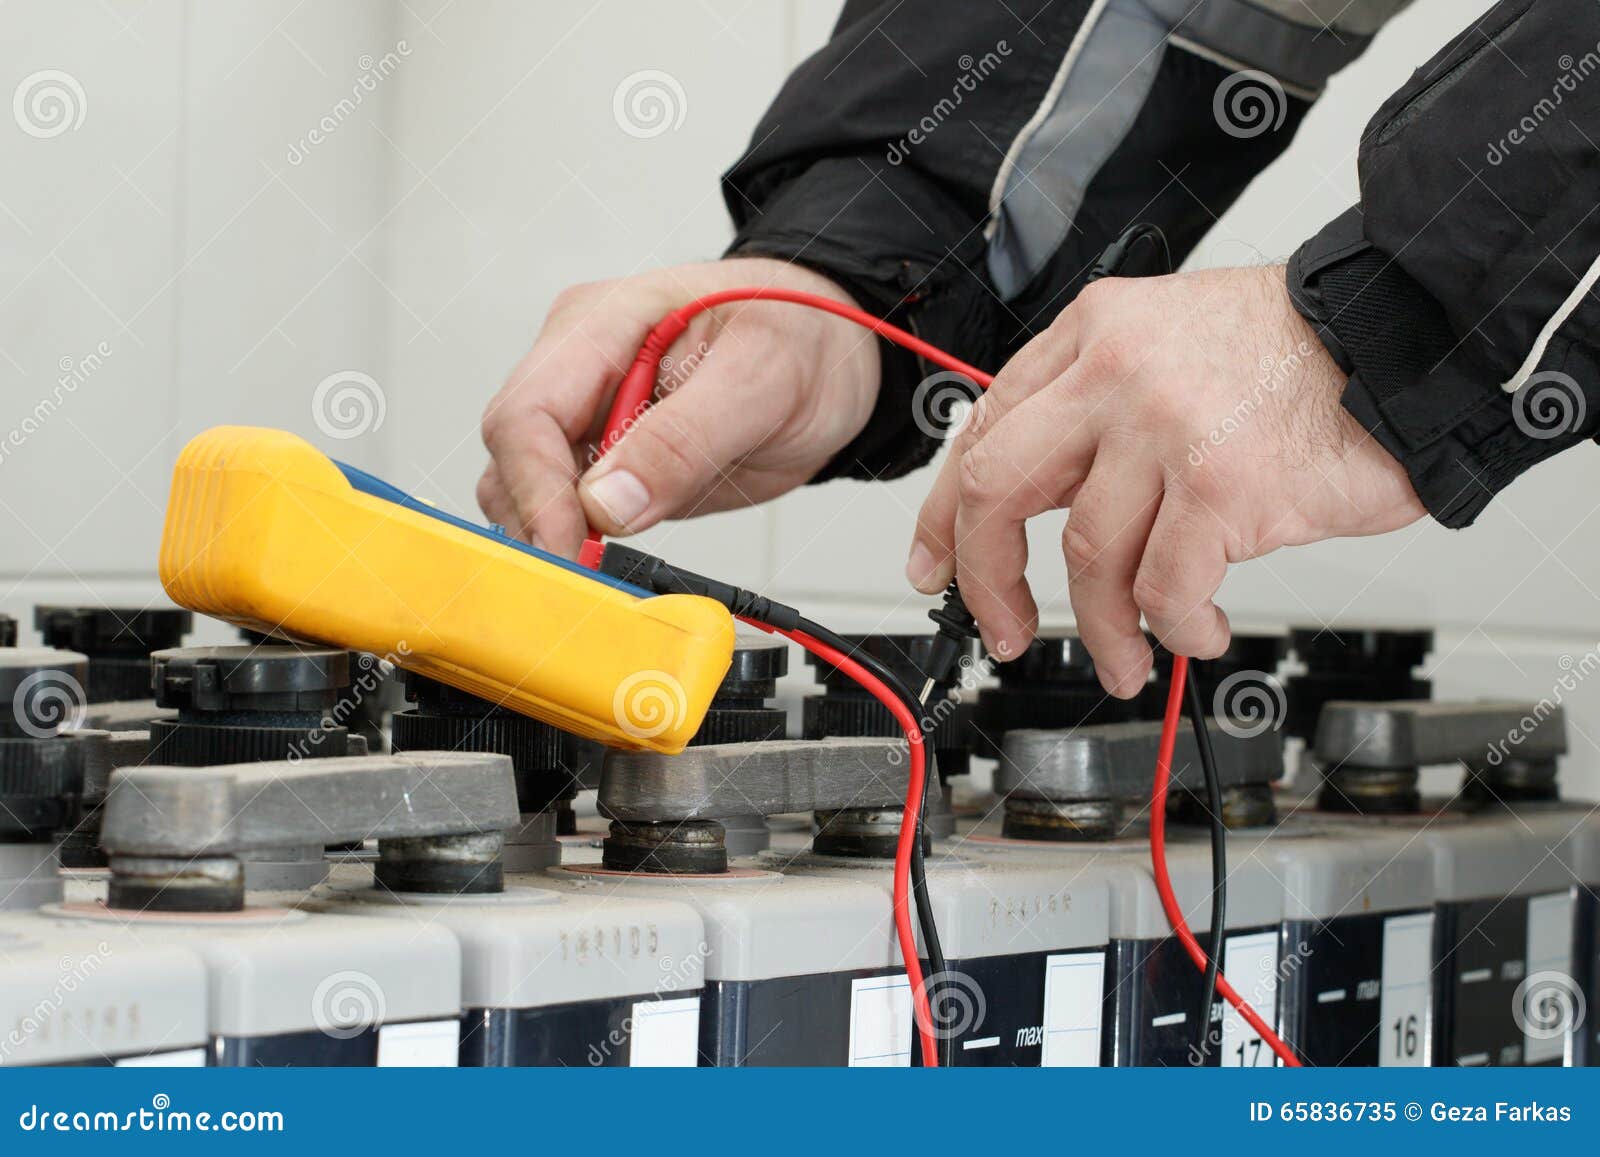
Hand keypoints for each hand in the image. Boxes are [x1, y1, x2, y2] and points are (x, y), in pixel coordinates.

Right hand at [478, 257, 878, 556]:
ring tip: (601, 580)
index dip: (537, 491)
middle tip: (585, 583)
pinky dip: (578, 545)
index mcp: (603, 323)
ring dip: (553, 539)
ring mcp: (588, 414)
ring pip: (524, 489)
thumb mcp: (763, 378)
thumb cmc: (803, 336)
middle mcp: (579, 367)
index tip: (571, 548)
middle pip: (512, 457)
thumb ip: (686, 438)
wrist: (832, 353)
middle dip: (538, 523)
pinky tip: (608, 567)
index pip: (528, 412)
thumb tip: (607, 504)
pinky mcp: (607, 459)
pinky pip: (566, 508)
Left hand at [906, 264, 1424, 696]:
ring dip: (1102, 629)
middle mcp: (1115, 372)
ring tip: (1130, 658)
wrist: (1405, 334)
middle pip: (996, 487)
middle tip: (1004, 631)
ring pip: (1088, 556)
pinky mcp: (1222, 484)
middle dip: (988, 578)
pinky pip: (1165, 586)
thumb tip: (1036, 505)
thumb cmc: (1295, 357)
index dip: (945, 513)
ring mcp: (1166, 426)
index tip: (936, 566)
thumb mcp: (1167, 346)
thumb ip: (1095, 412)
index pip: (982, 428)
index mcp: (1091, 335)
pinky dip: (1176, 627)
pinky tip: (1198, 630)